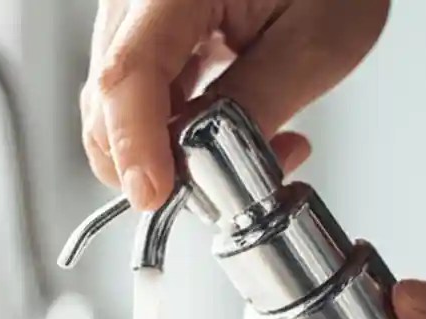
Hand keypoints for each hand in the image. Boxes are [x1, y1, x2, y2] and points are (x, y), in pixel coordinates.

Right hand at [81, 0, 389, 209]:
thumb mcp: (317, 40)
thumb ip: (257, 104)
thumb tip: (209, 166)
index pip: (129, 72)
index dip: (135, 144)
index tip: (155, 194)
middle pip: (107, 103)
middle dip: (155, 160)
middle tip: (227, 182)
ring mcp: (132, 17)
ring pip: (115, 111)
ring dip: (167, 150)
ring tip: (245, 146)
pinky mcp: (142, 35)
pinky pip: (135, 99)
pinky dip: (171, 131)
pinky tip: (222, 128)